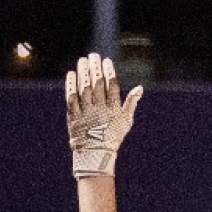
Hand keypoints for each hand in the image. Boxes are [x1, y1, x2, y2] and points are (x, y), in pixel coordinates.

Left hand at [65, 53, 142, 176]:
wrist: (96, 155)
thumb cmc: (112, 137)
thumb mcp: (126, 121)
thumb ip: (131, 103)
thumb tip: (140, 87)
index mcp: (113, 109)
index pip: (111, 85)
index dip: (109, 71)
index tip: (106, 60)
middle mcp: (100, 109)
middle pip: (97, 83)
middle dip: (95, 68)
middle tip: (93, 56)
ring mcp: (86, 113)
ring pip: (84, 88)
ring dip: (83, 73)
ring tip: (82, 61)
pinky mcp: (74, 117)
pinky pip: (71, 99)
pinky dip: (71, 86)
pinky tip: (72, 74)